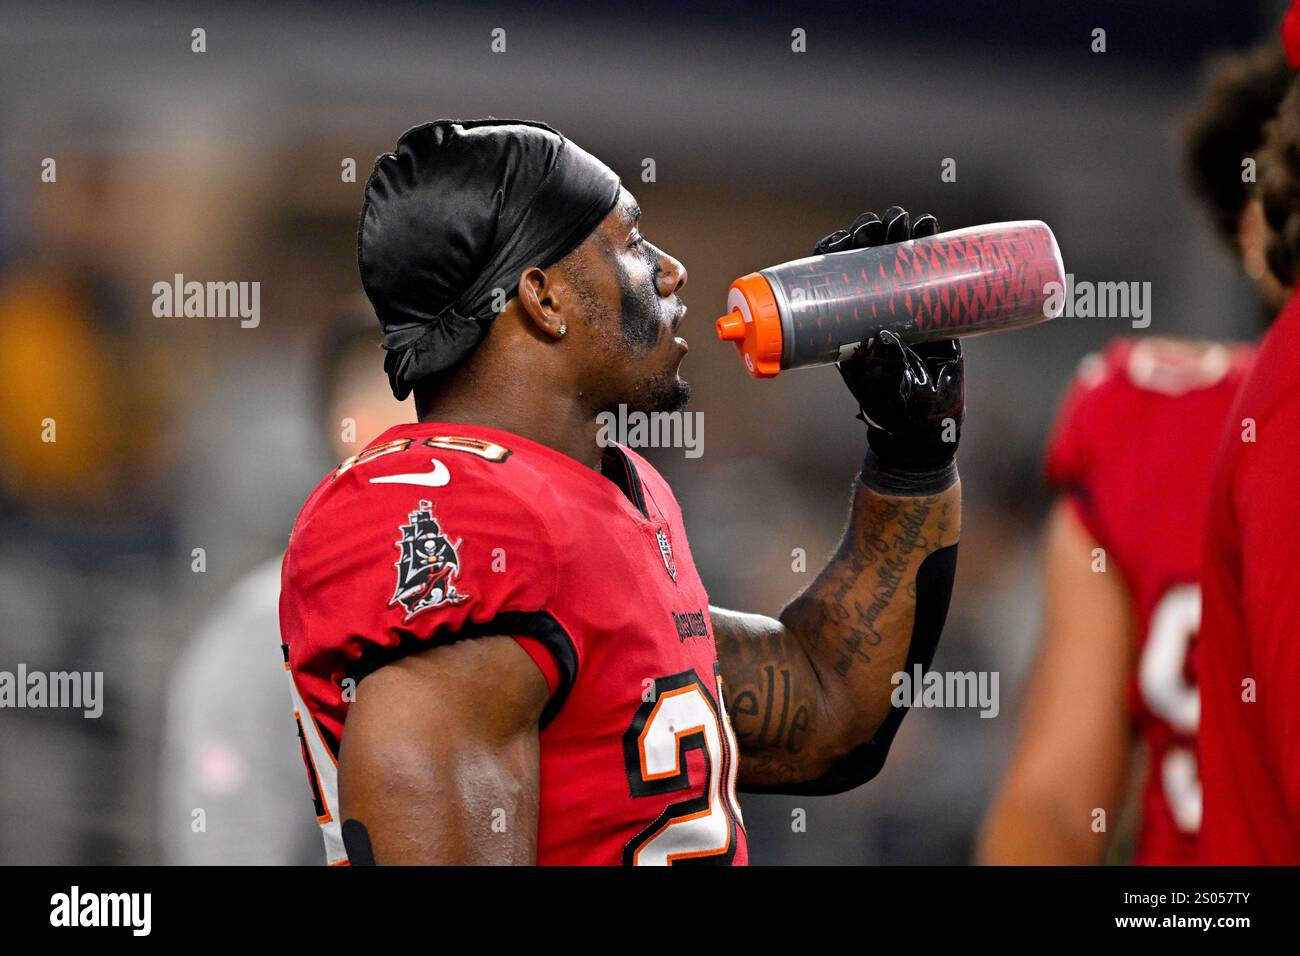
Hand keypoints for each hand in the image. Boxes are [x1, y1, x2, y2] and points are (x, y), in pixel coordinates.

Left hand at [814, 206, 963, 473]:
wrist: (929, 420)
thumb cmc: (898, 408)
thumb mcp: (887, 390)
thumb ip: (884, 369)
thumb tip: (883, 338)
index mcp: (844, 324)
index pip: (831, 278)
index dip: (837, 252)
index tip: (851, 237)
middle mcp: (868, 309)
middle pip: (864, 260)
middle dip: (874, 235)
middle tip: (888, 222)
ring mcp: (899, 305)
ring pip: (894, 260)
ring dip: (902, 235)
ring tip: (915, 221)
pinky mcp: (928, 307)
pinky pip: (926, 271)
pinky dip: (929, 248)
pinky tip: (934, 230)